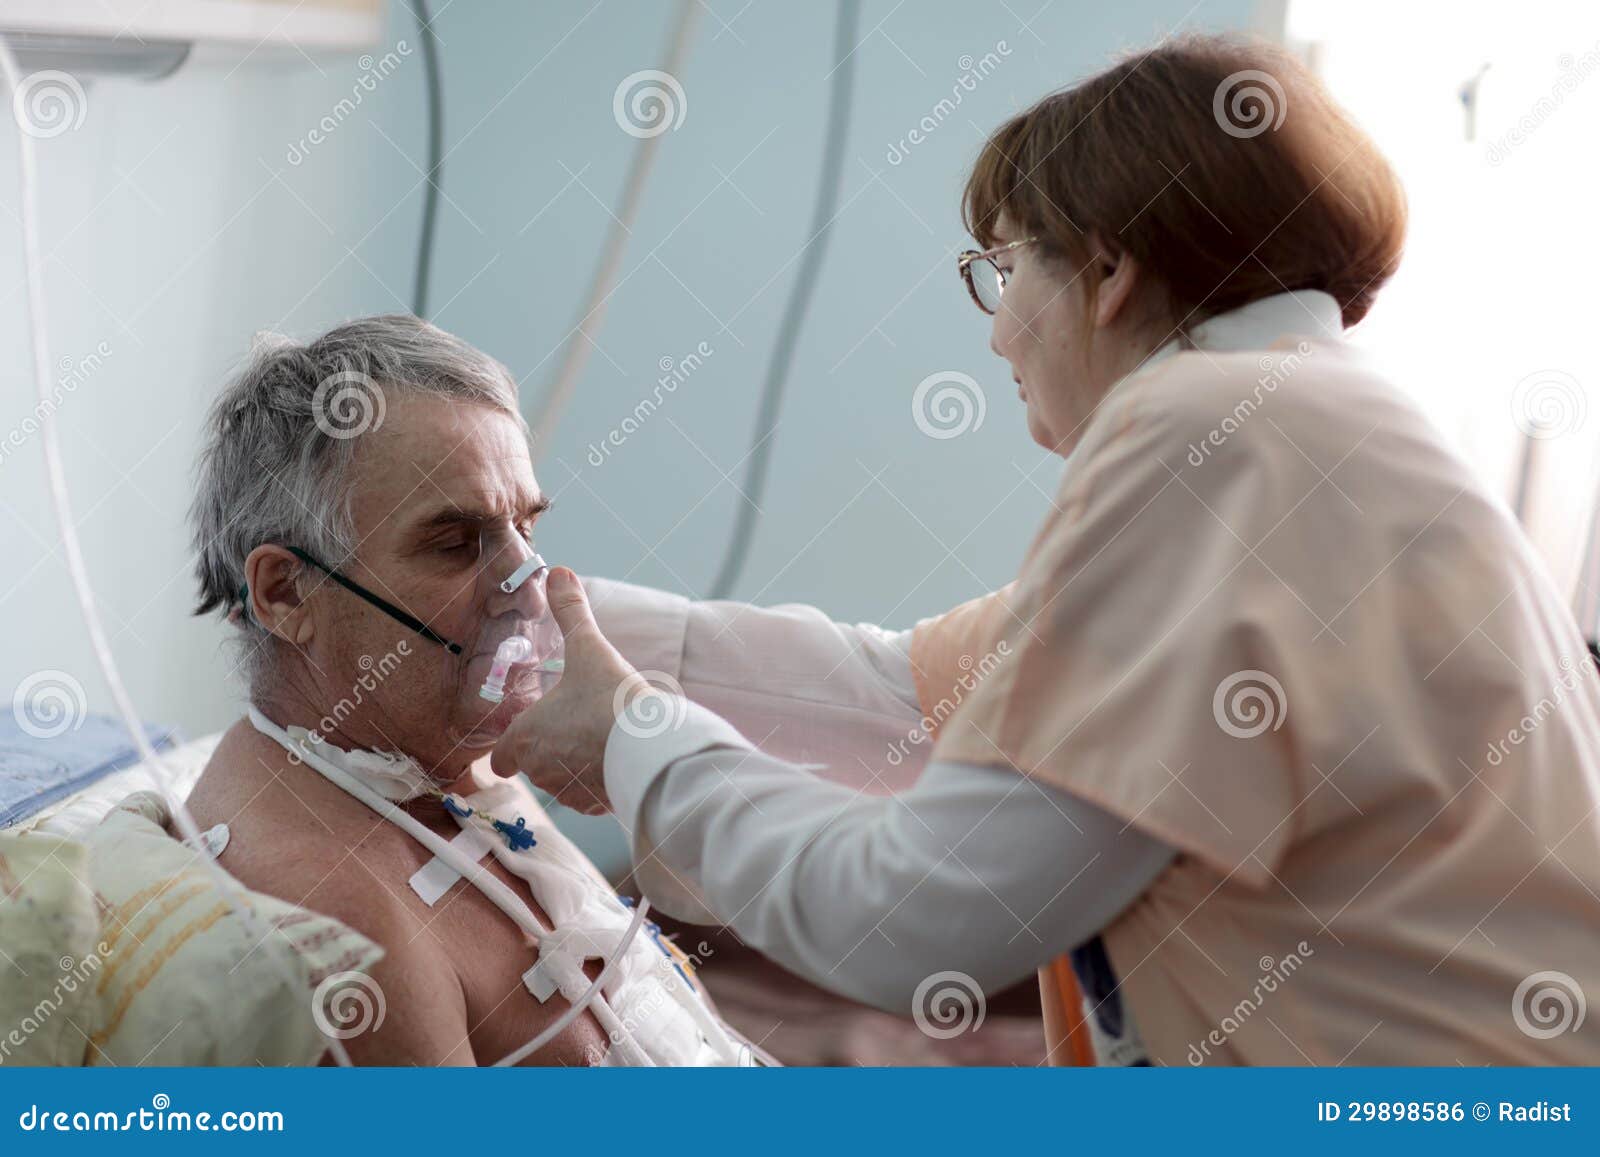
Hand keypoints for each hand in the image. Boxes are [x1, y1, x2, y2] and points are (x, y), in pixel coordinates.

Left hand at [490, 568, 647, 813]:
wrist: (651, 746)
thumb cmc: (611, 698)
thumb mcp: (590, 647)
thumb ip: (571, 610)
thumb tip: (558, 571)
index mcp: (527, 736)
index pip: (502, 756)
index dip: (511, 747)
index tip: (524, 737)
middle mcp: (540, 769)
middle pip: (534, 765)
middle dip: (549, 749)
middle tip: (574, 725)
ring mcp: (568, 792)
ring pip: (561, 782)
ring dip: (573, 766)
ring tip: (598, 740)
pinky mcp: (596, 806)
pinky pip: (588, 796)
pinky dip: (597, 782)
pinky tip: (616, 760)